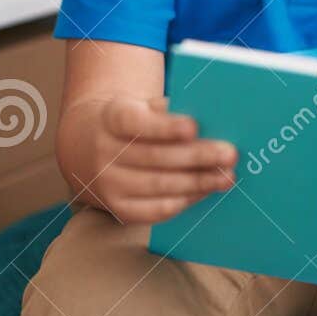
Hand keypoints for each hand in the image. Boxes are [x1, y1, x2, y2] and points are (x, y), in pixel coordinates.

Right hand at [77, 96, 236, 224]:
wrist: (87, 147)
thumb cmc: (129, 122)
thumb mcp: (140, 106)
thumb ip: (168, 110)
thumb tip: (210, 119)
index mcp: (111, 118)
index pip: (136, 123)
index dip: (164, 127)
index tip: (194, 127)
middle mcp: (104, 152)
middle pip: (154, 157)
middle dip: (196, 156)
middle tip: (229, 154)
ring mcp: (108, 183)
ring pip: (158, 185)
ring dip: (197, 182)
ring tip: (226, 177)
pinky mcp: (118, 208)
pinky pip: (155, 209)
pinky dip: (184, 201)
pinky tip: (205, 192)